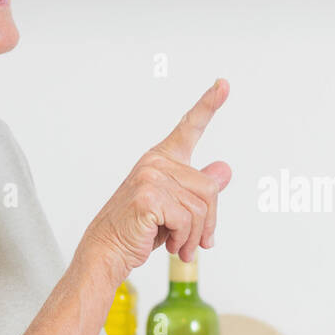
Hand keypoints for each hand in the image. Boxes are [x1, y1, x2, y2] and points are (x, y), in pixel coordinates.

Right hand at [85, 78, 231, 280]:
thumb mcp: (176, 207)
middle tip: (196, 242)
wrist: (109, 250)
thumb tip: (225, 170)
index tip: (224, 84)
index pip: (189, 128)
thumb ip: (199, 188)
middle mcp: (156, 162)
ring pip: (201, 208)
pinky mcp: (149, 197)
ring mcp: (151, 177)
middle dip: (207, 222)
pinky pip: (187, 221)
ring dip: (194, 236)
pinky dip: (183, 240)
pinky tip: (168, 244)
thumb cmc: (140, 229)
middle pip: (209, 189)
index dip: (208, 105)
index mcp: (162, 159)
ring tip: (178, 245)